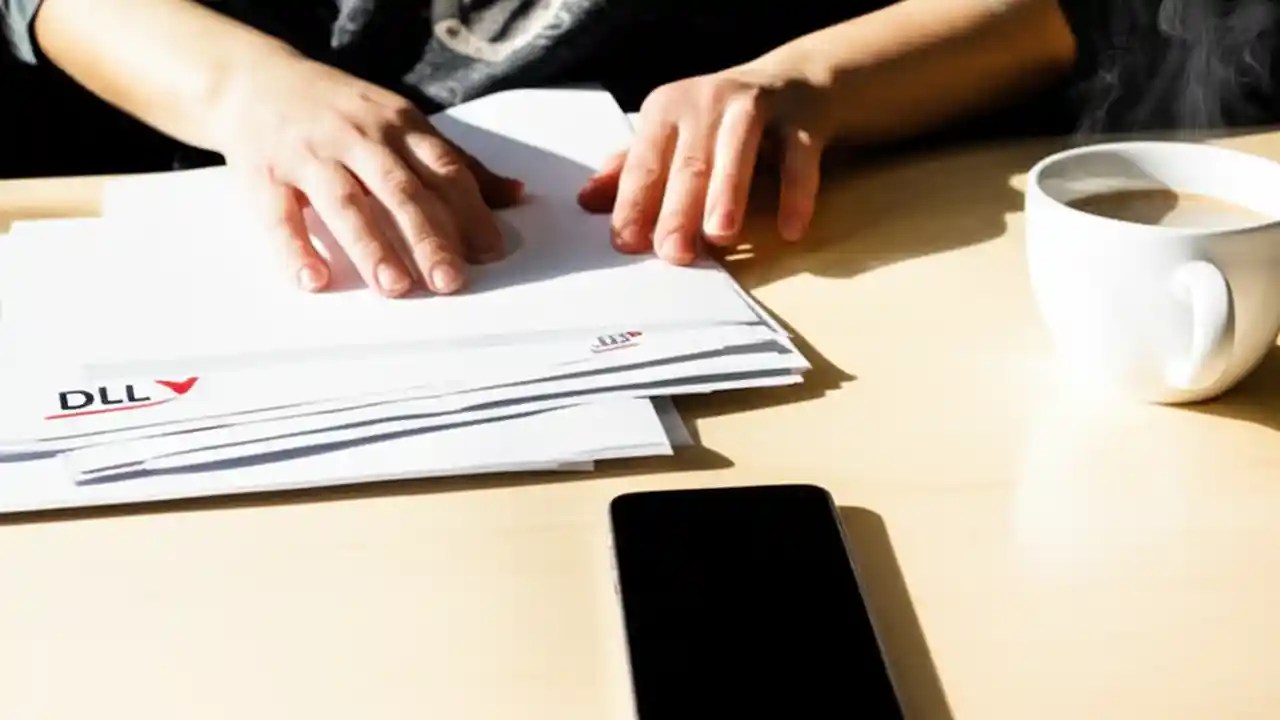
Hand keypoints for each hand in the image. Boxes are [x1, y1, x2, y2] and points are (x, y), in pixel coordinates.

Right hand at [212, 53, 522, 295]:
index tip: (489, 251)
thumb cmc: (342, 112)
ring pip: (345, 202)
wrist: (255, 81)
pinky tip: (314, 279)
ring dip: (371, 245)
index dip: (468, 211)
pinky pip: (280, 215)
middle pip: (399, 190)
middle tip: (450, 280)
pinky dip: (296, 248)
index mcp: (398, 126)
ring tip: (395, 286)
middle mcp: (357, 138)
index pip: (442, 170)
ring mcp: (309, 155)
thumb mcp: (402, 123)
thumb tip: (515, 195)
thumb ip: (455, 162)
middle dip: (428, 236)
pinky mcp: (265, 176)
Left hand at [577, 70, 827, 264]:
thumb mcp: (673, 138)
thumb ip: (634, 169)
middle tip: (672, 253)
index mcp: (666, 111)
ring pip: (738, 151)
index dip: (634, 202)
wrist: (795, 83)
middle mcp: (707, 102)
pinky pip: (798, 157)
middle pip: (689, 163)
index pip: (644, 163)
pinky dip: (795, 193)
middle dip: (678, 209)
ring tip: (720, 235)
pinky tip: (789, 229)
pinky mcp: (802, 119)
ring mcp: (756, 107)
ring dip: (728, 193)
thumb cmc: (719, 123)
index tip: (627, 242)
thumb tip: (585, 202)